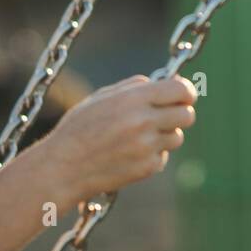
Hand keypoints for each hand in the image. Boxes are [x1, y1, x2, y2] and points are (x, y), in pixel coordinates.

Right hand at [43, 74, 197, 201]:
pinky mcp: (147, 168)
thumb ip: (135, 87)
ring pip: (177, 137)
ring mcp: (147, 147)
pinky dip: (153, 154)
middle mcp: (144, 122)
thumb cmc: (79, 128)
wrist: (63, 167)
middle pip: (187, 115)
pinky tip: (131, 153)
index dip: (186, 92)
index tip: (184, 95)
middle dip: (180, 113)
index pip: (181, 90)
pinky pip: (163, 156)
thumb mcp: (102, 97)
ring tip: (141, 135)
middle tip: (166, 115)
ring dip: (166, 135)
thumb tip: (163, 81)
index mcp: (133, 99)